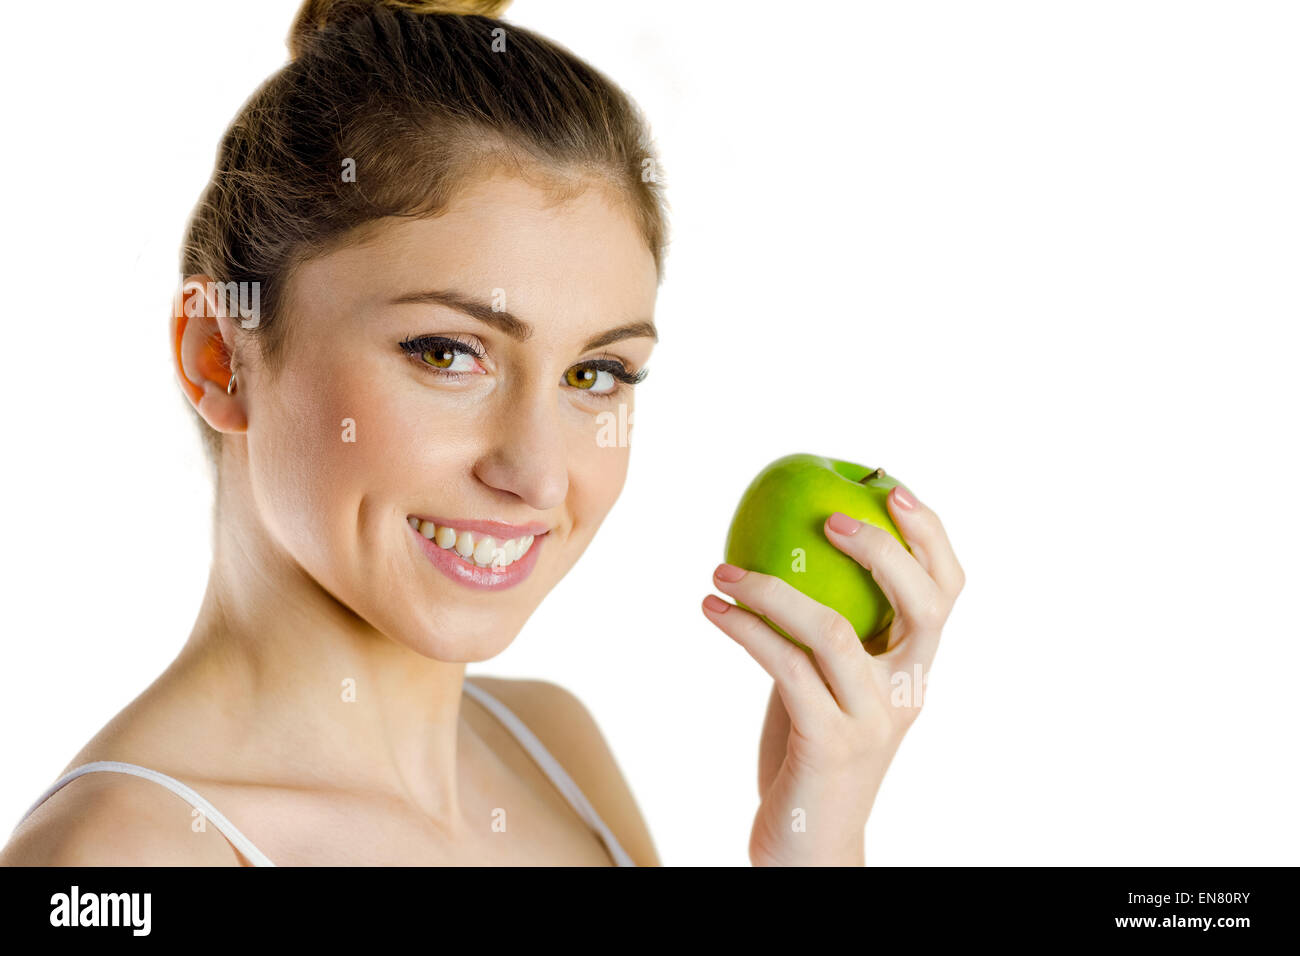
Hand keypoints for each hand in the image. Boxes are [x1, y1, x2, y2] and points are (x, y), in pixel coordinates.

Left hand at [702, 484, 963, 865]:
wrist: (808, 848)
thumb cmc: (810, 753)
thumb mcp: (827, 684)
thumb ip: (825, 632)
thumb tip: (783, 553)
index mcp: (913, 669)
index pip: (947, 591)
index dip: (929, 534)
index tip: (891, 486)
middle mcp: (907, 691)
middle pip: (924, 604)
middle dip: (882, 549)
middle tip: (826, 516)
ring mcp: (872, 720)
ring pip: (835, 631)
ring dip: (772, 589)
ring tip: (721, 569)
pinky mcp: (829, 744)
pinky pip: (787, 668)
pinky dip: (746, 629)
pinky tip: (712, 609)